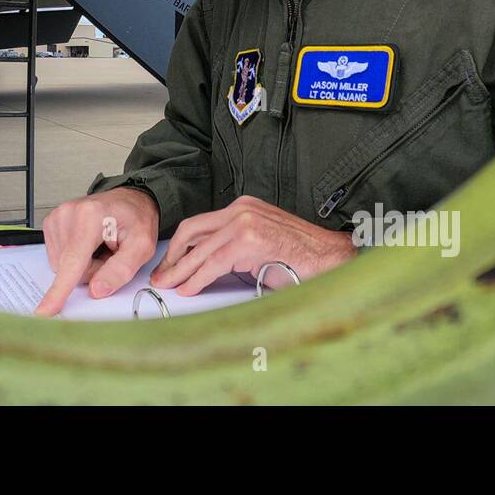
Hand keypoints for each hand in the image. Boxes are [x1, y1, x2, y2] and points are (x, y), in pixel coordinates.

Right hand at [35, 187, 159, 316]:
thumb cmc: (137, 220)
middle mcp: (68, 214)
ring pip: (63, 266)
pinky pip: (59, 257)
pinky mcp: (51, 223)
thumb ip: (120, 270)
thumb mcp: (142, 246)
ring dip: (83, 264)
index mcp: (91, 217)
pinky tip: (88, 243)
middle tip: (110, 251)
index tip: (44, 311)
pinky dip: (75, 257)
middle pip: (70, 268)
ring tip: (100, 245)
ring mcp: (57, 217)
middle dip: (92, 270)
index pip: (73, 262)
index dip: (59, 290)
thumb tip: (96, 290)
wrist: (130, 200)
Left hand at [151, 195, 356, 295]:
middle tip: (161, 275)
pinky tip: (188, 288)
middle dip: (173, 256)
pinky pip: (214, 262)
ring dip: (181, 271)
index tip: (170, 263)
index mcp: (243, 206)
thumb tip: (205, 268)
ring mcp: (245, 222)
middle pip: (192, 231)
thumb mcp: (260, 244)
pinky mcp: (250, 241)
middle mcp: (241, 209)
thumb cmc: (302, 256)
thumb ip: (234, 248)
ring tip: (168, 285)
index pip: (200, 224)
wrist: (333, 257)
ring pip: (201, 249)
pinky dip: (197, 278)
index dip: (180, 246)